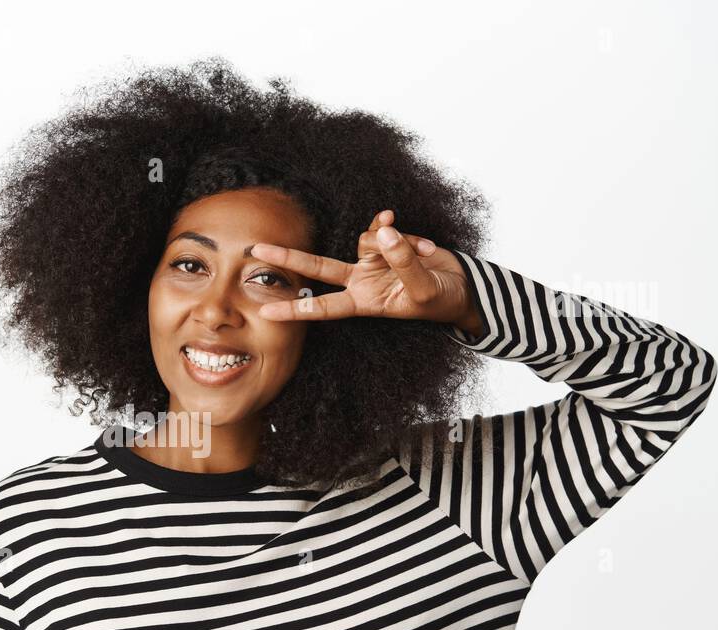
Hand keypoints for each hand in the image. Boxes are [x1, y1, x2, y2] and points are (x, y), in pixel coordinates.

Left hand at [251, 209, 483, 336]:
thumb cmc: (439, 300)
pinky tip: (423, 243)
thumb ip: (402, 261)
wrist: (461, 288)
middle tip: (257, 250)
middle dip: (289, 259)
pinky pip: (384, 228)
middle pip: (318, 267)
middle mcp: (361, 281)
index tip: (265, 313)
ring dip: (394, 246)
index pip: (322, 308)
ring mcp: (372, 261)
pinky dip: (404, 233)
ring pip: (364, 241)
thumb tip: (382, 231)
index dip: (296, 310)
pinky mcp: (387, 242)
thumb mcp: (421, 288)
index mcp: (364, 302)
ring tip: (423, 257)